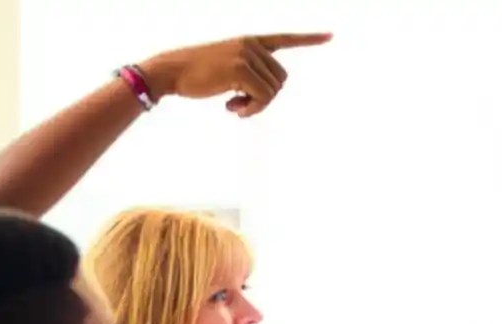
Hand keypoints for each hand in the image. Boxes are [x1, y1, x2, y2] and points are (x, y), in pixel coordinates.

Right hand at [135, 33, 331, 116]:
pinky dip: (252, 109)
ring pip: (274, 91)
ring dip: (257, 105)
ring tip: (234, 105)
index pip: (284, 39)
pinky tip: (232, 108)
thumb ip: (251, 73)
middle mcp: (251, 44)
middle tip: (241, 103)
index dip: (309, 39)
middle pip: (281, 79)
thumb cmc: (197, 75)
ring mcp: (246, 55)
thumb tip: (270, 92)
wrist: (170, 72)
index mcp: (249, 41)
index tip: (331, 36)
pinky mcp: (240, 69)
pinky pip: (263, 98)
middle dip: (265, 97)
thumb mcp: (228, 68)